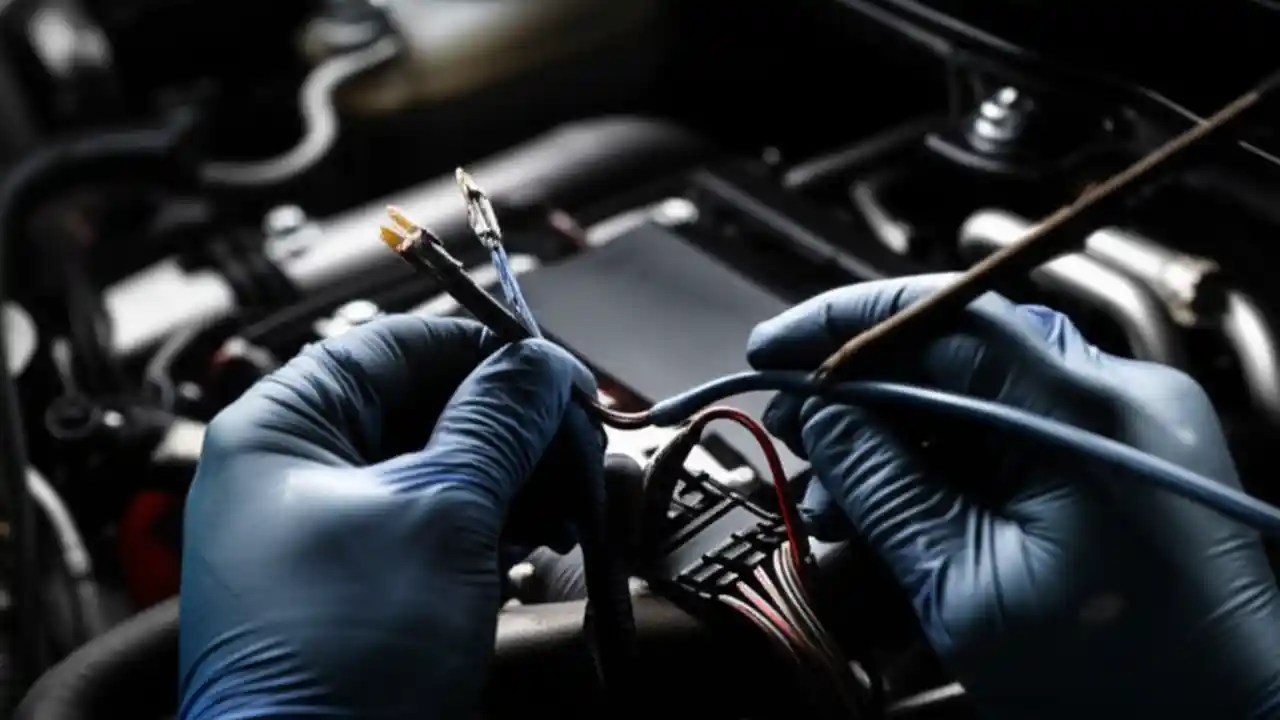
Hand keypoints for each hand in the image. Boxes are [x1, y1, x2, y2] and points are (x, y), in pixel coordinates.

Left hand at [178, 316, 598, 718]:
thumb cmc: (341, 654)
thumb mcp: (439, 512)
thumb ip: (497, 422)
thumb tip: (540, 365)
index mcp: (283, 428)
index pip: (396, 346)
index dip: (486, 351)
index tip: (557, 372)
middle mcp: (301, 469)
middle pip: (428, 404)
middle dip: (514, 423)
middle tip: (581, 440)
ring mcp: (336, 526)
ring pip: (446, 463)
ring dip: (519, 472)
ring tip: (578, 496)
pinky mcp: (374, 577)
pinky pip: (444, 519)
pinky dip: (501, 517)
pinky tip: (551, 530)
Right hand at [748, 275, 1279, 717]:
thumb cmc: (1116, 680)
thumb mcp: (966, 587)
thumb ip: (884, 488)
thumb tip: (821, 413)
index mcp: (1084, 412)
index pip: (944, 316)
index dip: (843, 322)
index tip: (775, 348)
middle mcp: (1118, 394)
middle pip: (955, 350)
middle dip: (861, 391)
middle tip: (796, 432)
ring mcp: (1127, 421)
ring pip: (978, 391)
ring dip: (898, 435)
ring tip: (836, 502)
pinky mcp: (1125, 454)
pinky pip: (1016, 428)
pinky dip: (950, 459)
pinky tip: (899, 507)